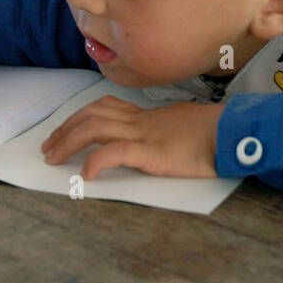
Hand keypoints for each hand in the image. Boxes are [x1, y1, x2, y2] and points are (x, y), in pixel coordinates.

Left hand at [40, 97, 222, 179]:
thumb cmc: (215, 133)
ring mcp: (144, 135)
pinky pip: (115, 152)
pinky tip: (86, 175)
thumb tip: (158, 140)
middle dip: (65, 130)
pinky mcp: (151, 152)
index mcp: (147, 116)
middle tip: (48, 148)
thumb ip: (166, 131)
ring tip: (54, 158)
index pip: (104, 107)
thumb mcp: (183, 127)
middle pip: (91, 115)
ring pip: (94, 128)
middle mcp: (140, 121)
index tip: (63, 132)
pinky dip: (95, 161)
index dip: (79, 117)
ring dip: (68, 142)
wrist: (234, 133)